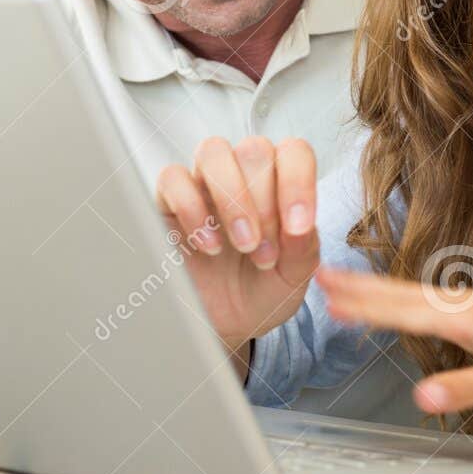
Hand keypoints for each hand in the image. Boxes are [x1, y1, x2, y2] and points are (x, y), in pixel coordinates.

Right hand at [155, 137, 319, 371]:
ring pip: (213, 151)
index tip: (298, 227)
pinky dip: (191, 209)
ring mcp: (205, 182)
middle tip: (265, 252)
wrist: (226, 322)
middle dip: (264, 204)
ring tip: (243, 245)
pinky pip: (173, 178)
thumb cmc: (263, 289)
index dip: (299, 183)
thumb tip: (300, 226)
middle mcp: (244, 173)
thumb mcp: (294, 276)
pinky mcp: (169, 200)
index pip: (294, 153)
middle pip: (255, 150)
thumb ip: (303, 248)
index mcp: (283, 181)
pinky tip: (209, 245)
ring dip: (232, 199)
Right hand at [315, 269, 472, 412]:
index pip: (403, 312)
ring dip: (373, 289)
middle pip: (398, 294)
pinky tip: (390, 300)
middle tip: (319, 276)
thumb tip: (422, 398)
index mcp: (464, 317)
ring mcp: (467, 303)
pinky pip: (423, 299)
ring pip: (409, 293)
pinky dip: (396, 297)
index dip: (365, 308)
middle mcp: (461, 303)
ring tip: (340, 284)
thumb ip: (464, 390)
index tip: (330, 300)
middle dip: (358, 287)